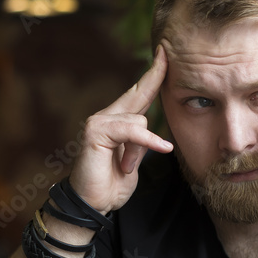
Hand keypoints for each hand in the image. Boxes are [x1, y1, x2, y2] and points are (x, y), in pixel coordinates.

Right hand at [68, 46, 172, 212]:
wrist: (91, 204)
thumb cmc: (111, 185)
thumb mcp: (134, 160)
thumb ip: (141, 142)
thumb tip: (152, 132)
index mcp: (116, 122)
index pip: (138, 95)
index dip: (152, 76)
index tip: (164, 56)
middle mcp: (105, 117)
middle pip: (137, 93)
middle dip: (154, 74)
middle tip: (165, 53)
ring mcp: (98, 122)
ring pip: (139, 119)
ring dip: (142, 147)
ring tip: (127, 166)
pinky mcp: (95, 132)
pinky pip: (132, 130)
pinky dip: (147, 141)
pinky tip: (163, 148)